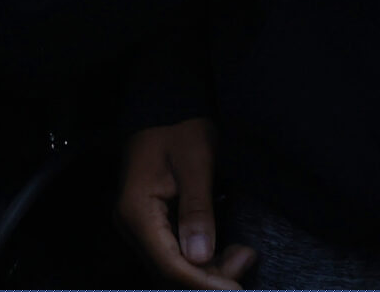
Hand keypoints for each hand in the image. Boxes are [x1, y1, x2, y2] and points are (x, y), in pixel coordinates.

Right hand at [119, 119, 254, 290]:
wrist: (166, 106)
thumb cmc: (181, 129)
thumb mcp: (196, 164)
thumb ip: (198, 211)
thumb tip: (201, 257)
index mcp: (137, 213)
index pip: (169, 265)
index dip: (203, 282)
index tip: (235, 290)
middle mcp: (132, 226)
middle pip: (169, 271)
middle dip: (209, 277)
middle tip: (246, 261)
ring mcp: (140, 226)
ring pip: (173, 266)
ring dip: (208, 269)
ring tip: (243, 255)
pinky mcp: (152, 223)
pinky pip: (175, 252)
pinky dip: (202, 257)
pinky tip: (228, 250)